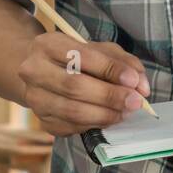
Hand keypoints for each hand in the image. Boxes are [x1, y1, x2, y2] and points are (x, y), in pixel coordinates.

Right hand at [17, 33, 150, 136]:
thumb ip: (123, 63)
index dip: (109, 69)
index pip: (81, 56)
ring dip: (105, 114)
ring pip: (73, 111)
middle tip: (134, 102)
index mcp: (47, 45)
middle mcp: (33, 71)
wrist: (43, 75)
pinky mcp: (41, 120)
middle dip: (109, 96)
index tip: (132, 80)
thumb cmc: (76, 60)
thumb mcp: (100, 50)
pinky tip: (107, 118)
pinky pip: (71, 127)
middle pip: (74, 86)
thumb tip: (140, 86)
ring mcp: (34, 98)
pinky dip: (94, 124)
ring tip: (124, 112)